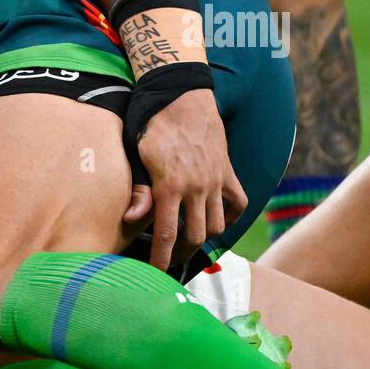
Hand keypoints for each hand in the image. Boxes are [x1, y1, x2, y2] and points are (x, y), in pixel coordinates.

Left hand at [122, 89, 246, 269]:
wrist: (181, 94)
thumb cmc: (150, 123)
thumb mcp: (135, 153)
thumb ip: (138, 190)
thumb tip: (131, 220)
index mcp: (170, 185)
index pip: (168, 234)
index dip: (162, 258)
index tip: (156, 274)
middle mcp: (197, 186)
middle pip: (196, 236)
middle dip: (182, 253)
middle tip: (169, 260)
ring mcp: (216, 179)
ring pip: (217, 224)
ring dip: (203, 237)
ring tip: (187, 243)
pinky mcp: (228, 170)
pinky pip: (238, 203)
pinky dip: (229, 217)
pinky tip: (214, 220)